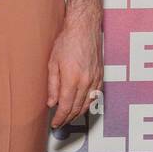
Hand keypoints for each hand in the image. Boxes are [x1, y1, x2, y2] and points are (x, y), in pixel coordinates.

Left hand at [47, 12, 102, 128]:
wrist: (84, 28)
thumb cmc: (67, 41)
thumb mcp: (52, 63)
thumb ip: (52, 85)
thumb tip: (51, 103)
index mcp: (72, 79)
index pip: (66, 107)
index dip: (60, 118)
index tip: (55, 123)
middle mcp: (86, 81)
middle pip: (77, 108)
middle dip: (68, 119)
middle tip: (60, 123)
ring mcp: (95, 79)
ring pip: (87, 104)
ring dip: (78, 114)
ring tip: (69, 118)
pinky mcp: (101, 75)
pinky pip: (95, 96)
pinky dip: (88, 104)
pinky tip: (82, 106)